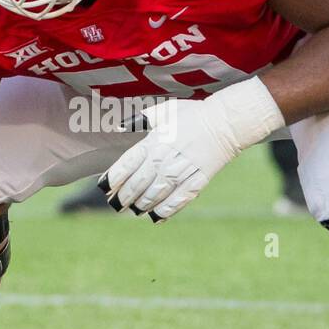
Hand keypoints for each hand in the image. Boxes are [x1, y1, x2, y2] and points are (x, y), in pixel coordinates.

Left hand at [99, 77, 283, 221]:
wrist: (224, 124)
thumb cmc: (191, 115)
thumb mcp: (163, 111)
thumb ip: (139, 120)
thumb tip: (119, 126)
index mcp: (153, 142)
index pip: (126, 166)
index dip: (112, 179)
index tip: (103, 188)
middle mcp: (163, 160)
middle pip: (137, 185)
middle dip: (123, 197)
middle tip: (115, 205)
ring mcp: (180, 173)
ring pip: (154, 196)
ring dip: (141, 205)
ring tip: (134, 210)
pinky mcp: (196, 183)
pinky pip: (177, 201)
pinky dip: (165, 211)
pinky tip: (156, 217)